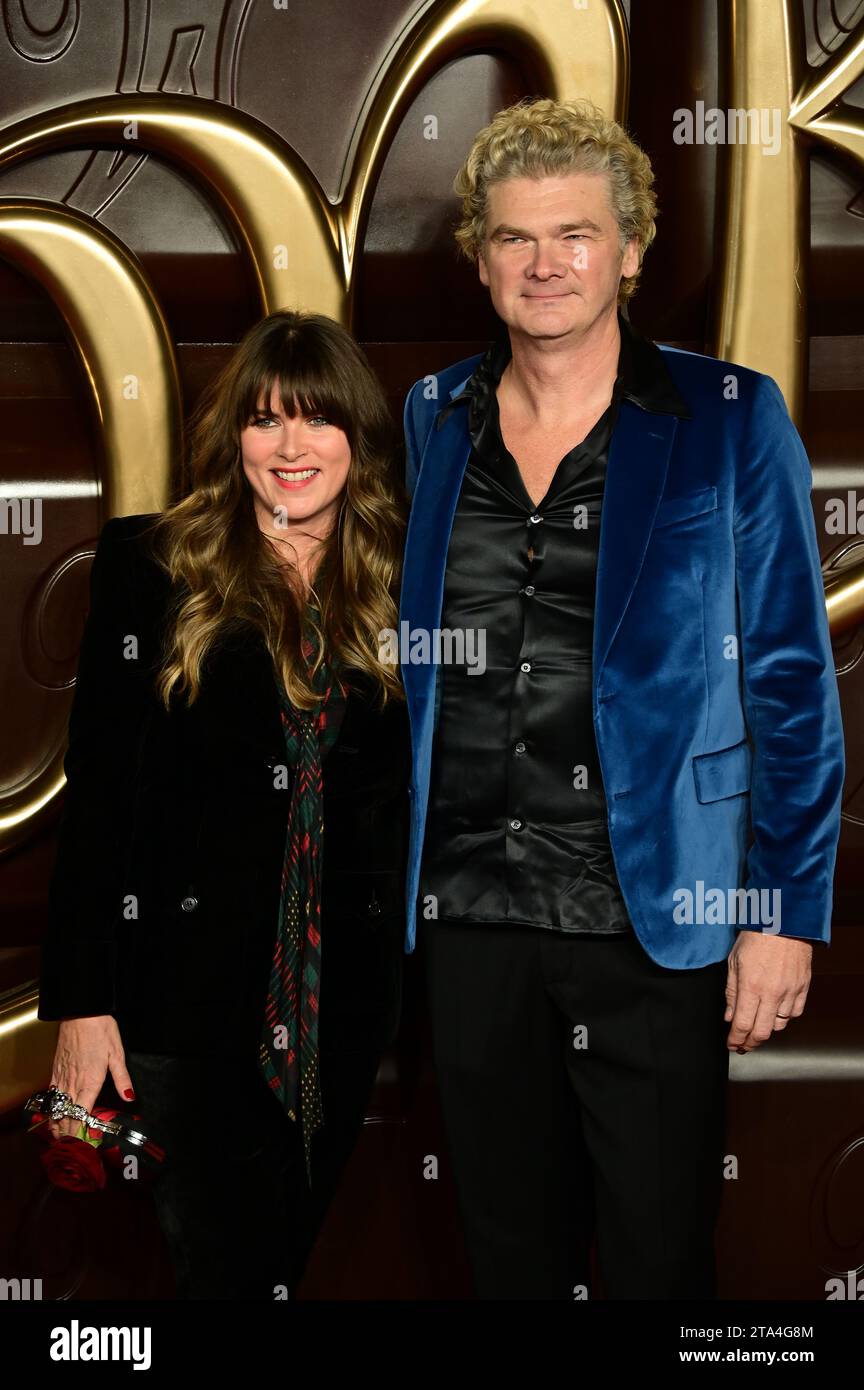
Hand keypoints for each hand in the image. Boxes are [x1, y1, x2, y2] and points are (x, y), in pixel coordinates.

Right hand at [46, 1015, 133, 1137]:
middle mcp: (73, 1082)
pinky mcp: (56, 1069)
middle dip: (68, 1133)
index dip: (80, 1132)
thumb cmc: (101, 1030)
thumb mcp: (117, 1054)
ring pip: (57, 1106)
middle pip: (67, 1114)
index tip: (82, 1145)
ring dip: (58, 1122)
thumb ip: (122, 1079)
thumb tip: (130, 1097)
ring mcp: (62, 1075)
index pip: (82, 1114)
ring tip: (60, 1137)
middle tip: (70, 1147)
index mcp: (90, 1081)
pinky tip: (53, 1112)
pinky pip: (52, 1093)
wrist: (81, 1012)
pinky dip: (52, 1107)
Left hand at [725, 932, 812, 1052]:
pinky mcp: (803, 987)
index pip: (742, 1025)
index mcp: (751, 986)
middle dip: (750, 1043)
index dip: (736, 1040)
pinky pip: (795, 1012)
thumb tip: (730, 1016)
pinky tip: (776, 1013)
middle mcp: (772, 993)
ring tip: (757, 1027)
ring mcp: (790, 991)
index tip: (731, 1045)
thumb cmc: (756, 936)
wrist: (784, 921)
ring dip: (767, 1029)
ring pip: (780, 1025)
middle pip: (762, 1032)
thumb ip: (731, 992)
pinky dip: (784, 1017)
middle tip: (743, 1045)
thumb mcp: (733, 961)